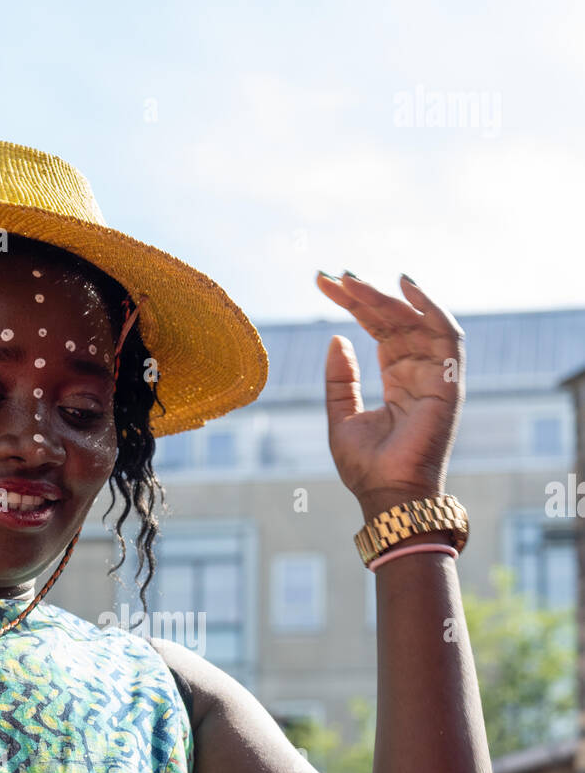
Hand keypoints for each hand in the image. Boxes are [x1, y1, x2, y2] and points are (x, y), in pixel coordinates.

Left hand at [316, 271, 464, 519]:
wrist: (388, 496)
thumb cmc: (366, 468)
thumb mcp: (341, 417)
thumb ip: (340, 379)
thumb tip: (336, 339)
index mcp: (398, 380)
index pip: (379, 329)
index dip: (355, 304)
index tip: (324, 283)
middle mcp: (419, 373)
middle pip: (394, 320)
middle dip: (364, 295)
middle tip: (333, 276)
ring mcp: (435, 377)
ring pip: (415, 321)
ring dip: (386, 298)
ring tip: (353, 281)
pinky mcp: (449, 383)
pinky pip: (447, 335)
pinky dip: (431, 307)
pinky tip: (405, 285)